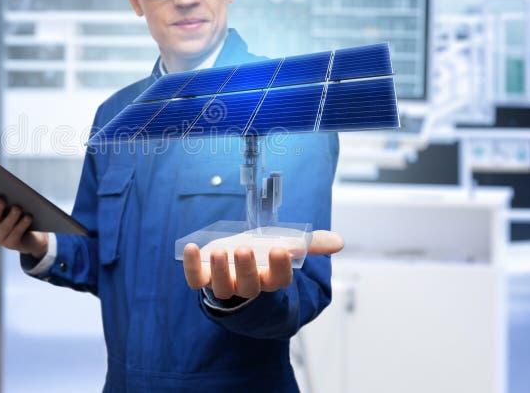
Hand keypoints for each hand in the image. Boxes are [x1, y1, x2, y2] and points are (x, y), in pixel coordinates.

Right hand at [0, 190, 48, 257]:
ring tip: (17, 208)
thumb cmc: (20, 212)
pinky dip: (22, 224)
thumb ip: (9, 196)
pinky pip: (16, 234)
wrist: (32, 233)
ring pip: (4, 227)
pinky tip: (28, 216)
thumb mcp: (13, 202)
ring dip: (11, 217)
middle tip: (0, 199)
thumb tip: (11, 188)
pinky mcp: (12, 244)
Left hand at [182, 230, 344, 299]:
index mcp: (270, 279)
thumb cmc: (262, 254)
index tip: (281, 250)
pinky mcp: (202, 278)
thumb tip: (339, 242)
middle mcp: (247, 286)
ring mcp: (223, 284)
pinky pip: (195, 279)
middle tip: (244, 250)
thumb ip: (311, 244)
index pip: (279, 279)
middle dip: (246, 269)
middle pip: (248, 286)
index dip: (280, 267)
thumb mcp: (285, 246)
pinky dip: (190, 265)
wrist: (233, 263)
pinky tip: (190, 247)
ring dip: (219, 270)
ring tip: (220, 251)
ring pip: (221, 287)